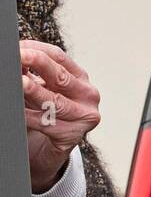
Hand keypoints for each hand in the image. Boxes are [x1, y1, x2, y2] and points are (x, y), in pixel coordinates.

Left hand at [20, 39, 101, 191]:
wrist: (48, 150)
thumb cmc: (45, 115)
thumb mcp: (42, 91)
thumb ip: (32, 76)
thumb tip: (17, 61)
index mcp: (80, 79)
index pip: (59, 58)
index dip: (38, 50)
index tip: (19, 46)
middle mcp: (87, 96)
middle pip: (60, 77)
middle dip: (38, 64)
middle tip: (19, 56)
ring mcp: (84, 117)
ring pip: (55, 102)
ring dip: (34, 91)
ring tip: (21, 82)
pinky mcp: (72, 136)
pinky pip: (46, 123)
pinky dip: (28, 117)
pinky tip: (17, 112)